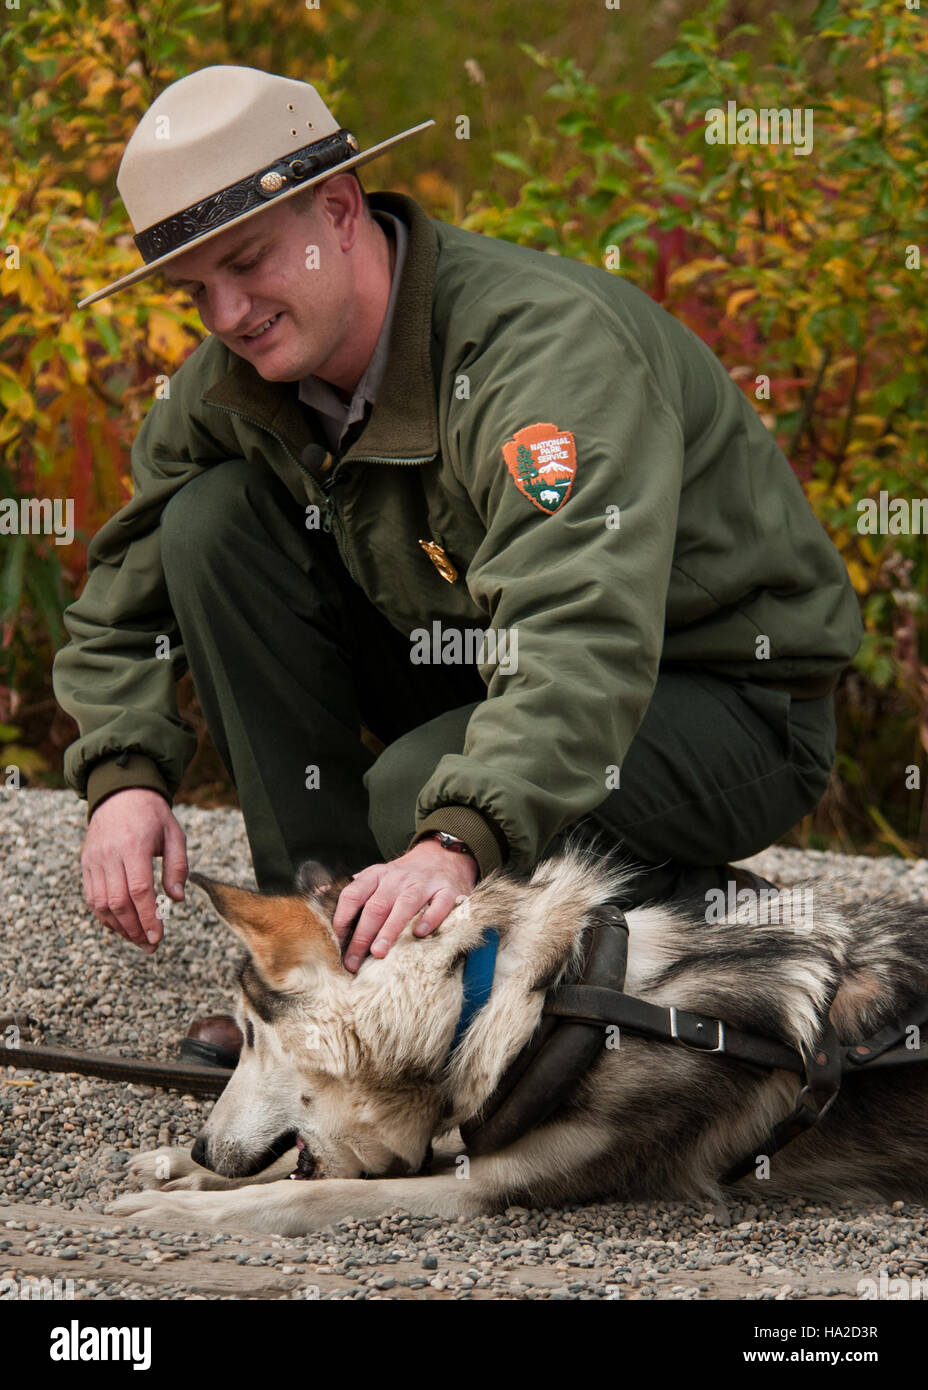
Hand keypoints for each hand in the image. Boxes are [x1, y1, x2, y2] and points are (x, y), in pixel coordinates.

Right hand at [81, 789, 187, 953]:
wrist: (120, 794)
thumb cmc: (152, 816)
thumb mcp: (174, 834)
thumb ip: (178, 866)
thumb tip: (178, 899)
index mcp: (134, 845)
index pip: (138, 889)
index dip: (148, 917)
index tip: (158, 937)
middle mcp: (109, 854)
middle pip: (118, 902)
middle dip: (135, 929)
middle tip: (151, 946)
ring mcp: (94, 860)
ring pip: (101, 904)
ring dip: (119, 928)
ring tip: (138, 940)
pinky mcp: (86, 865)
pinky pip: (91, 898)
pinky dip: (105, 917)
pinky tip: (121, 927)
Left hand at [332, 838, 476, 972]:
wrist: (442, 855)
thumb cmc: (403, 875)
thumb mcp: (375, 875)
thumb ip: (352, 889)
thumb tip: (318, 896)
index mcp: (376, 875)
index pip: (352, 894)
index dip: (342, 919)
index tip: (336, 943)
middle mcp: (397, 878)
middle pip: (376, 906)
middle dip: (362, 935)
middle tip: (353, 961)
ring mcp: (423, 884)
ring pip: (404, 905)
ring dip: (390, 929)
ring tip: (379, 952)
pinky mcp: (446, 890)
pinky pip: (439, 904)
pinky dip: (429, 918)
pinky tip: (420, 934)